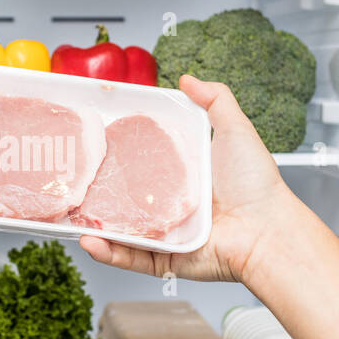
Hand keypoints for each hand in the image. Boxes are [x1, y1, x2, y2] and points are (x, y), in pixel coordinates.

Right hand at [79, 75, 293, 283]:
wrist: (267, 231)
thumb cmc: (256, 185)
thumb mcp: (235, 130)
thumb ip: (215, 100)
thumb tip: (187, 78)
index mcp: (184, 176)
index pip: (142, 162)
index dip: (119, 153)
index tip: (95, 143)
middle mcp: (172, 205)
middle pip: (126, 196)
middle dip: (98, 190)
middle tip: (74, 178)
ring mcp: (166, 234)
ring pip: (121, 229)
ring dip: (94, 222)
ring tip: (71, 212)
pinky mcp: (165, 260)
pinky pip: (131, 258)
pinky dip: (108, 252)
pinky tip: (90, 240)